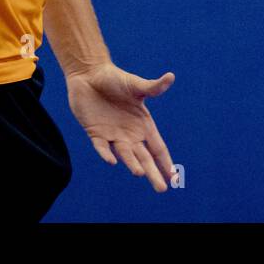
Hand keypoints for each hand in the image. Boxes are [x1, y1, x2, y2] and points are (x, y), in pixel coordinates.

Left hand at [66, 62, 176, 191]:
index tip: (174, 177)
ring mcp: (112, 135)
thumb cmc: (115, 78)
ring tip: (140, 173)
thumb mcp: (136, 85)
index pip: (158, 148)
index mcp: (143, 124)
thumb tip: (171, 77)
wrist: (89, 75)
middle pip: (144, 158)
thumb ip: (153, 87)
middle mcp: (130, 134)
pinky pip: (101, 147)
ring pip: (125, 155)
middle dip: (153, 173)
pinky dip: (106, 154)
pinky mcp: (95, 133)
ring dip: (132, 164)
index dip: (166, 162)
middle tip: (161, 188)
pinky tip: (112, 160)